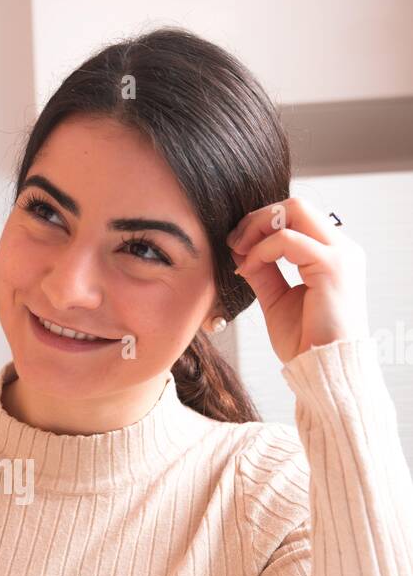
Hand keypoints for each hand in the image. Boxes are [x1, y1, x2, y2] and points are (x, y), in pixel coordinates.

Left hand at [226, 196, 369, 364]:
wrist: (322, 369)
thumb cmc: (305, 342)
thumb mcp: (277, 299)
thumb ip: (263, 271)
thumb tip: (241, 250)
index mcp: (332, 255)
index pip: (298, 217)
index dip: (262, 225)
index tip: (236, 245)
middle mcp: (342, 249)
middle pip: (297, 206)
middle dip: (258, 218)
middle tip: (233, 242)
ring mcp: (340, 255)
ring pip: (295, 210)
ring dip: (257, 227)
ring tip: (238, 252)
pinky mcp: (332, 266)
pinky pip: (287, 239)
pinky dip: (261, 250)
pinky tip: (248, 269)